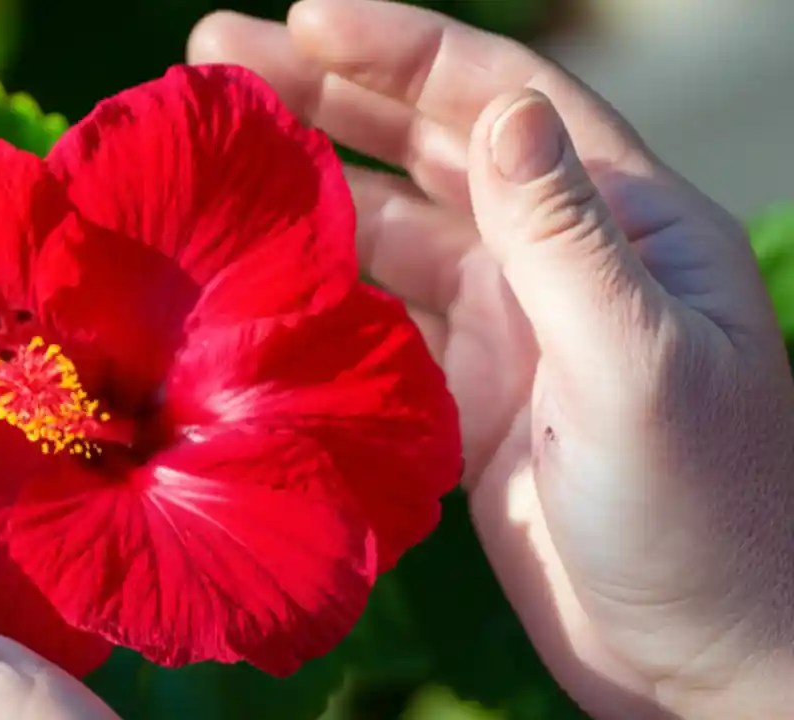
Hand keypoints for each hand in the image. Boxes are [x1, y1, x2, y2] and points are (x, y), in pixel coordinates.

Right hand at [189, 1, 793, 717]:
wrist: (704, 657)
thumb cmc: (711, 515)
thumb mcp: (643, 367)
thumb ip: (569, 239)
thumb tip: (501, 110)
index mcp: (619, 221)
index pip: (499, 97)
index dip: (400, 48)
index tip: (302, 20)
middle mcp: (552, 258)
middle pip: (423, 148)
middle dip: (323, 97)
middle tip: (215, 57)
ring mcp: (502, 329)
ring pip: (384, 233)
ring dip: (303, 194)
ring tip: (212, 164)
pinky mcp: (460, 398)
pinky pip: (371, 323)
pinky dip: (311, 295)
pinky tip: (246, 279)